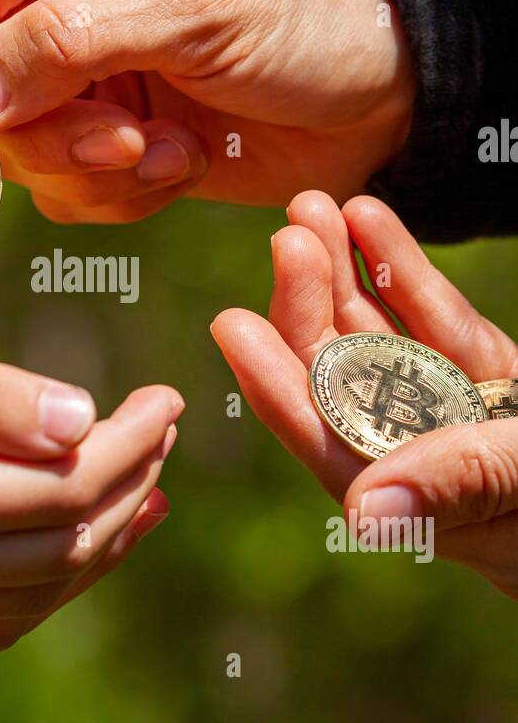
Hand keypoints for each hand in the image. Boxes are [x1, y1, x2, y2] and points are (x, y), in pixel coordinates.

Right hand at [0, 0, 414, 223]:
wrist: (381, 94)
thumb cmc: (302, 20)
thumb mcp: (191, 13)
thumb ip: (69, 45)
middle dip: (49, 133)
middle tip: (125, 141)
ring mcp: (82, 73)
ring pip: (18, 150)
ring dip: (93, 170)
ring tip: (171, 152)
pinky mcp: (106, 137)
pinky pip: (64, 190)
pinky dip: (118, 195)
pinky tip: (182, 165)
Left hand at [211, 191, 517, 600]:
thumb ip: (463, 483)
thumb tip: (363, 513)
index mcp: (425, 509)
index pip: (331, 442)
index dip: (278, 384)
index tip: (232, 324)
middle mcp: (426, 459)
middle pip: (345, 380)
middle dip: (310, 308)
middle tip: (288, 239)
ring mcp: (458, 413)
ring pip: (384, 338)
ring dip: (346, 273)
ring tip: (314, 209)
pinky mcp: (494, 378)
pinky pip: (437, 320)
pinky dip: (402, 270)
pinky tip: (367, 219)